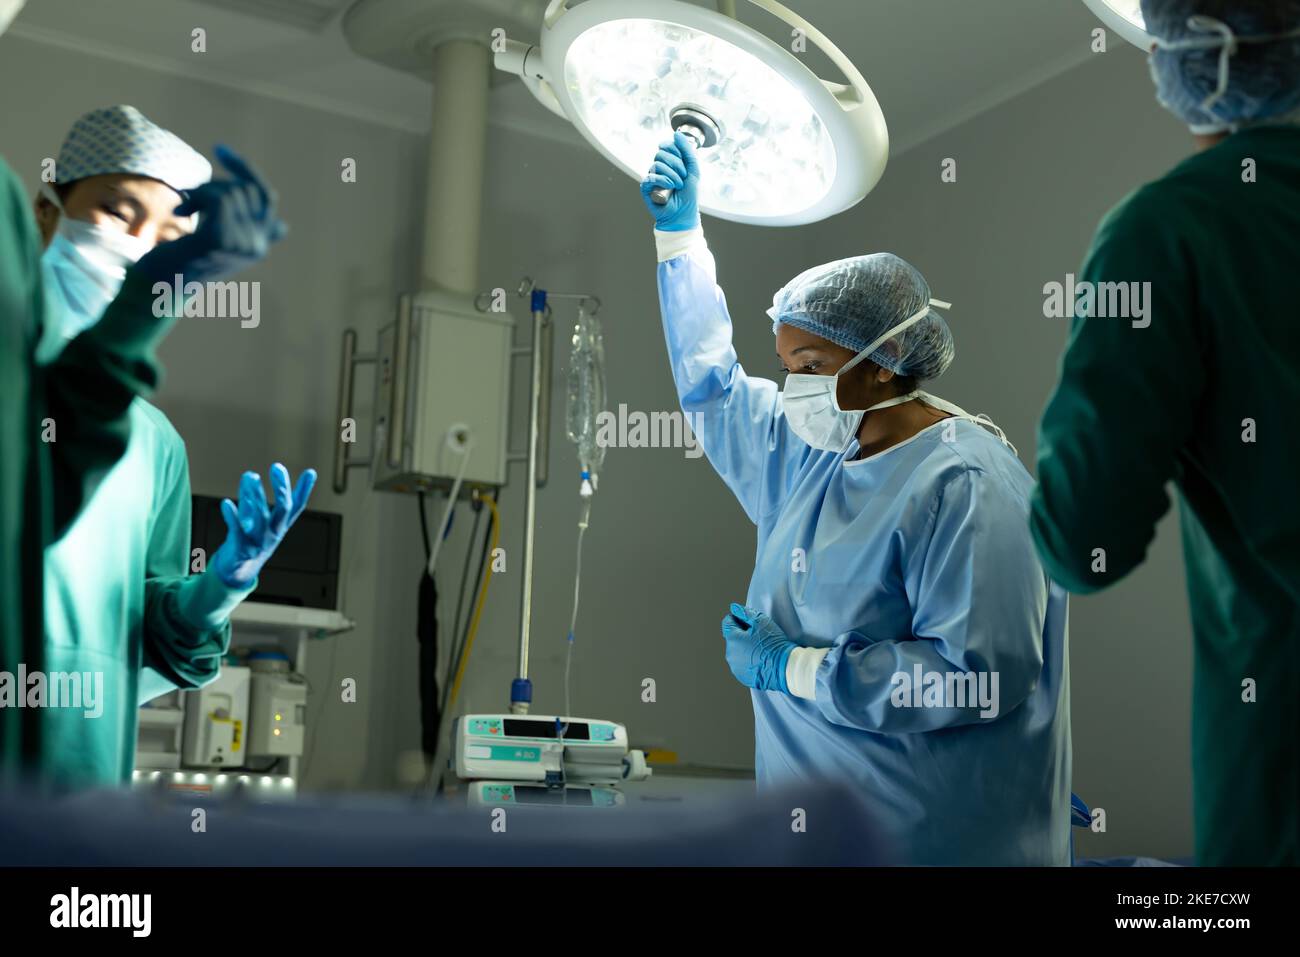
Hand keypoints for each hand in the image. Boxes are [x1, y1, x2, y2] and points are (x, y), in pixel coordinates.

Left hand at [134, 144, 287, 285]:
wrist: (157, 289)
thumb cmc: (182, 261)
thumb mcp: (221, 243)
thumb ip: (251, 234)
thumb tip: (284, 227)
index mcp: (260, 246)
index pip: (265, 196)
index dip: (245, 170)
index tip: (219, 150)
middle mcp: (257, 246)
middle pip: (245, 189)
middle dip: (214, 183)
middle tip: (189, 196)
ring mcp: (241, 244)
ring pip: (229, 192)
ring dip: (200, 192)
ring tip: (182, 208)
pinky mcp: (222, 240)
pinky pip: (217, 199)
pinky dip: (196, 198)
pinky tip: (181, 212)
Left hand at [210, 463, 315, 588]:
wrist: (237, 573)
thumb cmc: (248, 541)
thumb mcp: (256, 520)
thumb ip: (252, 498)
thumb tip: (250, 476)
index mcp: (280, 526)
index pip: (297, 506)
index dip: (304, 490)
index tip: (311, 472)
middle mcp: (273, 533)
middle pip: (283, 509)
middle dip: (281, 488)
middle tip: (277, 467)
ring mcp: (259, 542)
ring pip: (261, 517)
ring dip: (256, 496)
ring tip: (251, 476)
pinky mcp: (240, 548)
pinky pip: (237, 531)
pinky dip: (232, 517)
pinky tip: (226, 504)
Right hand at [639, 131, 700, 230]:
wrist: (683, 214)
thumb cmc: (689, 195)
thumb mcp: (694, 170)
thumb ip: (688, 150)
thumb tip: (677, 134)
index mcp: (671, 162)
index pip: (667, 145)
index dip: (676, 151)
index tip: (684, 163)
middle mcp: (660, 168)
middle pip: (662, 153)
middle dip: (676, 165)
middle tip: (683, 177)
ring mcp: (653, 177)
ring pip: (657, 164)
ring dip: (672, 175)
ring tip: (677, 186)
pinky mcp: (646, 187)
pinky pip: (650, 176)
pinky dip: (662, 180)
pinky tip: (669, 187)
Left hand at [721, 603, 795, 692]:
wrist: (784, 668)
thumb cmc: (773, 644)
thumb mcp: (761, 621)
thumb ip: (745, 613)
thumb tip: (734, 608)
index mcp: (732, 639)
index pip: (727, 622)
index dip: (739, 618)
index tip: (750, 621)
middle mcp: (730, 654)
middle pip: (733, 638)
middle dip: (742, 634)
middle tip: (759, 635)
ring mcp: (735, 667)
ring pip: (737, 652)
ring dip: (745, 648)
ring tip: (762, 649)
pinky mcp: (743, 677)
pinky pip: (743, 664)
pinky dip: (749, 660)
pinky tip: (761, 659)